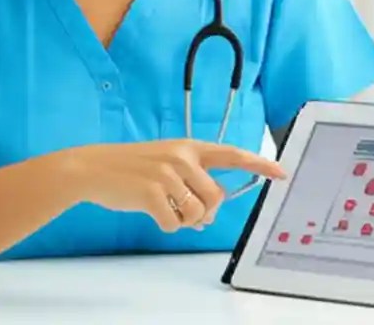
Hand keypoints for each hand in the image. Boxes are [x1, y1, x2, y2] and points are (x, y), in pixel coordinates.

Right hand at [59, 140, 285, 231]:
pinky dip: (165, 225)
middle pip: (216, 197)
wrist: (92, 168)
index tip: (282, 171)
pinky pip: (173, 223)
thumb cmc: (132, 169)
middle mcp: (182, 157)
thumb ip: (191, 182)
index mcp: (190, 147)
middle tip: (186, 213)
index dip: (259, 163)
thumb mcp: (166, 164)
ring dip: (183, 220)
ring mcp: (166, 174)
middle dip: (205, 212)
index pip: (232, 154)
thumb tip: (207, 215)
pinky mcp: (151, 193)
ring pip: (196, 213)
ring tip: (165, 209)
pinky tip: (151, 212)